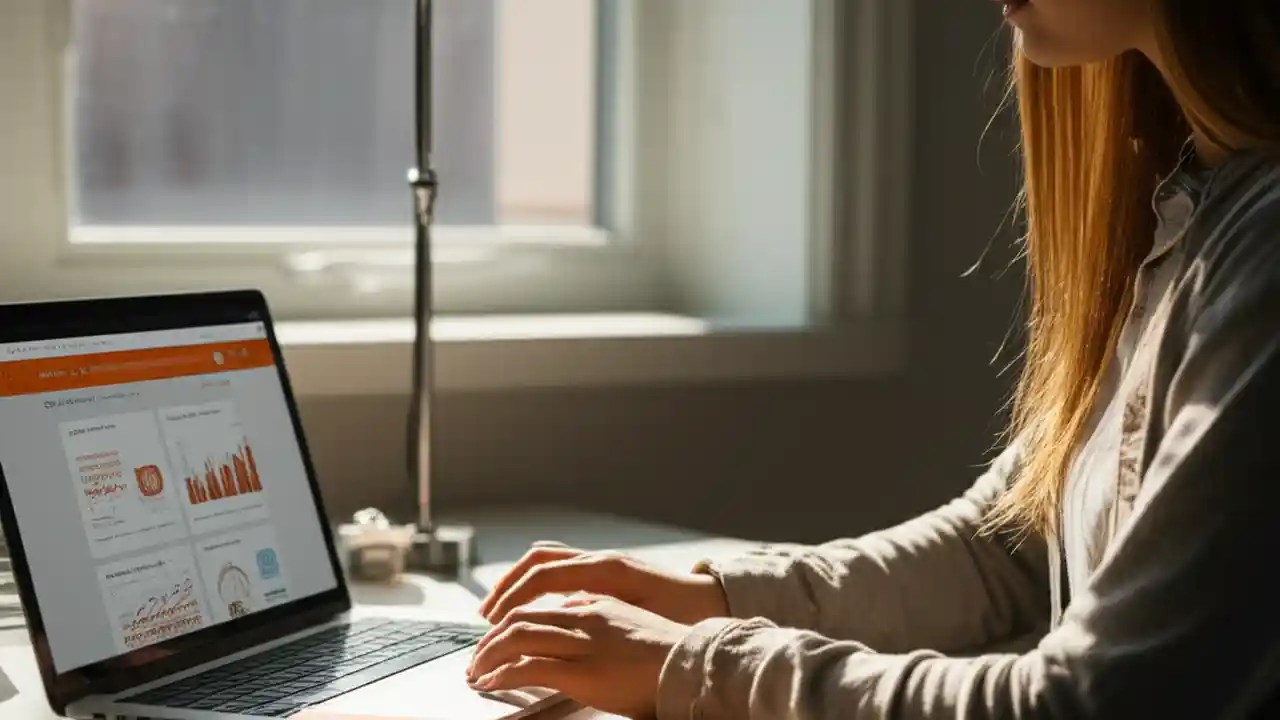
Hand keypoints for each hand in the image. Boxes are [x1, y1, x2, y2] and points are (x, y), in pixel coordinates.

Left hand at [468, 595, 687, 718]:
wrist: (694, 664)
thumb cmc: (667, 649)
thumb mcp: (628, 617)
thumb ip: (599, 611)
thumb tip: (575, 608)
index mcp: (596, 599)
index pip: (538, 596)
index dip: (509, 611)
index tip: (494, 628)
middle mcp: (584, 615)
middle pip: (520, 614)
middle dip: (491, 635)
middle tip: (476, 655)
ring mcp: (582, 642)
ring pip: (517, 636)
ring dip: (488, 654)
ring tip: (476, 670)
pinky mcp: (582, 673)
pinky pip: (528, 668)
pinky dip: (502, 675)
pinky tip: (490, 683)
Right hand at [478, 542, 728, 625]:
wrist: (711, 603)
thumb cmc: (682, 616)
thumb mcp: (641, 619)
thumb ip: (600, 613)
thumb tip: (562, 615)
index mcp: (606, 569)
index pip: (544, 575)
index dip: (513, 596)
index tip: (493, 620)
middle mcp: (601, 559)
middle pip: (538, 559)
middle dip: (507, 585)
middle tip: (486, 615)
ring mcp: (602, 562)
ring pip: (548, 559)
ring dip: (519, 580)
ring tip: (499, 608)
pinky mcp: (606, 571)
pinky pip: (562, 568)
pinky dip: (538, 582)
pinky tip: (532, 606)